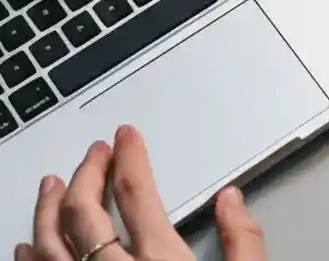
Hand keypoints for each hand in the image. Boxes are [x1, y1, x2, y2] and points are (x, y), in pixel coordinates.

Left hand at [15, 126, 266, 260]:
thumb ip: (243, 242)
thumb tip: (233, 200)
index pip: (135, 193)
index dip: (130, 157)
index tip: (126, 135)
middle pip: (83, 212)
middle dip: (86, 173)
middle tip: (94, 153)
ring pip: (49, 243)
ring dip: (47, 209)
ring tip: (51, 184)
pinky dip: (30, 255)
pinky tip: (28, 245)